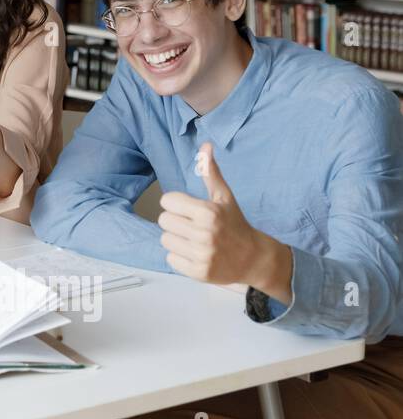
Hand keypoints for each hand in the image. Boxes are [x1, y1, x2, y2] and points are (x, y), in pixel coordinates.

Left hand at [158, 142, 283, 290]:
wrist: (254, 258)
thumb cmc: (234, 224)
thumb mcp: (224, 196)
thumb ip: (210, 172)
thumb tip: (205, 146)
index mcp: (208, 212)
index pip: (167, 201)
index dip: (176, 204)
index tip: (190, 209)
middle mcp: (205, 234)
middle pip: (164, 221)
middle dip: (176, 221)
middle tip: (193, 225)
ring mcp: (202, 255)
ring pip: (165, 240)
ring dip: (177, 239)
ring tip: (195, 240)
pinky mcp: (199, 272)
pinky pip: (170, 258)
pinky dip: (180, 256)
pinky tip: (196, 253)